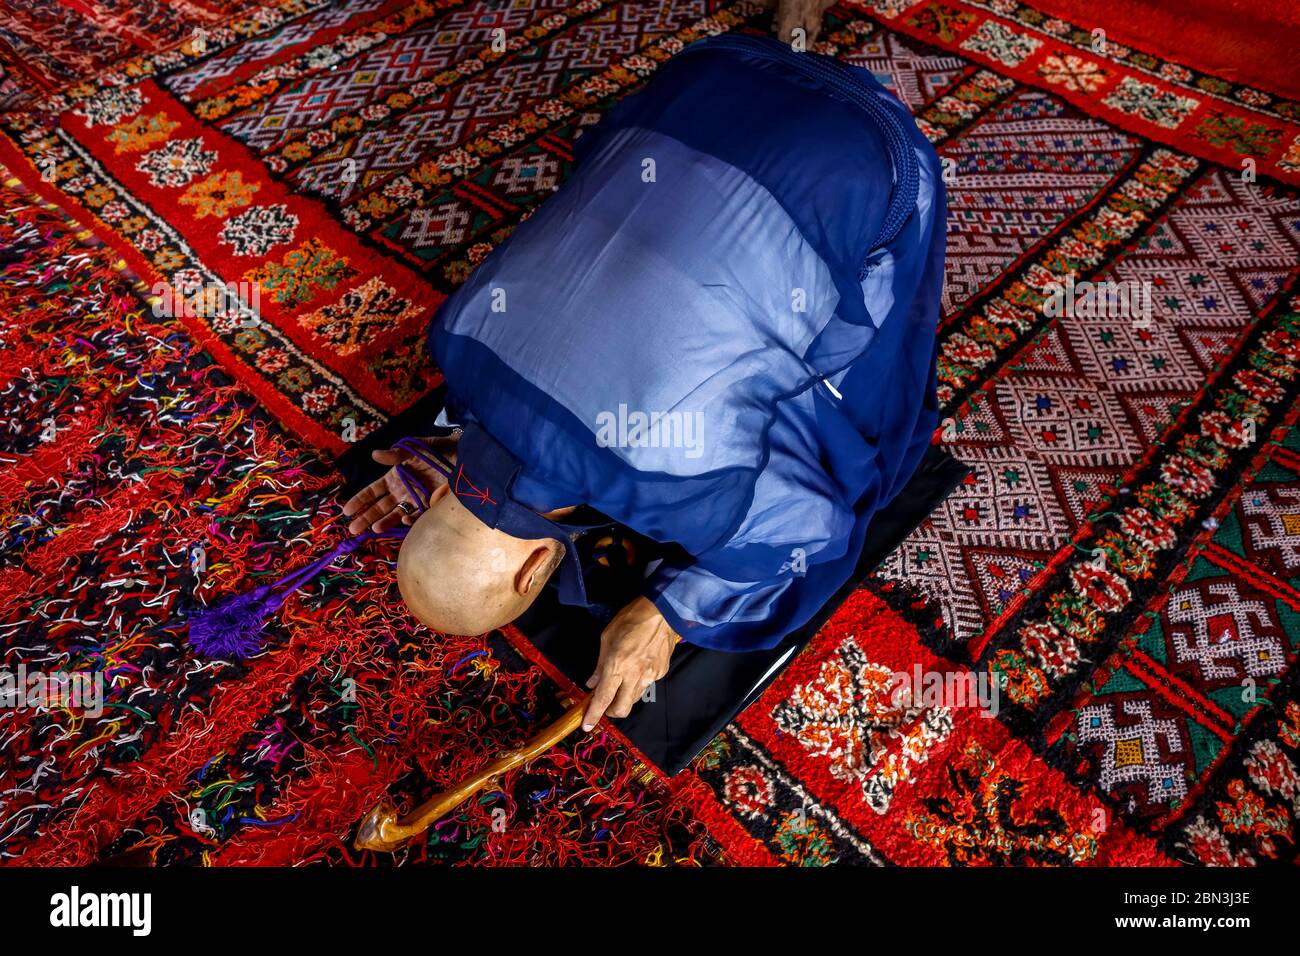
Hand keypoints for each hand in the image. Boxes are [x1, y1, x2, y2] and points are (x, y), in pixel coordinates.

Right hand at [341, 438, 454, 534]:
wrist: (466, 456)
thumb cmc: (439, 449)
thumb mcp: (417, 449)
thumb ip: (397, 454)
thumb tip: (375, 454)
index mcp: (395, 477)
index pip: (373, 491)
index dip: (360, 500)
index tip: (346, 510)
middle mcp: (402, 491)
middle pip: (380, 507)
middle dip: (365, 517)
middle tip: (352, 529)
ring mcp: (416, 500)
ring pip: (395, 514)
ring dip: (384, 522)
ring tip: (374, 529)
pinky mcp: (430, 506)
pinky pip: (417, 516)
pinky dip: (410, 519)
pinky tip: (403, 519)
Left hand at [582, 596, 678, 730]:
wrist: (662, 611)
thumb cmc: (631, 619)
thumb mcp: (606, 638)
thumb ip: (600, 664)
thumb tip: (593, 682)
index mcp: (617, 666)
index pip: (603, 699)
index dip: (594, 715)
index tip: (587, 725)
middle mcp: (634, 676)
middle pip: (622, 709)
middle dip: (611, 712)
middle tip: (605, 702)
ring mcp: (650, 676)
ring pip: (635, 699)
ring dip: (624, 698)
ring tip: (621, 682)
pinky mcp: (661, 672)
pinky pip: (647, 685)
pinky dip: (638, 683)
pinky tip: (637, 668)